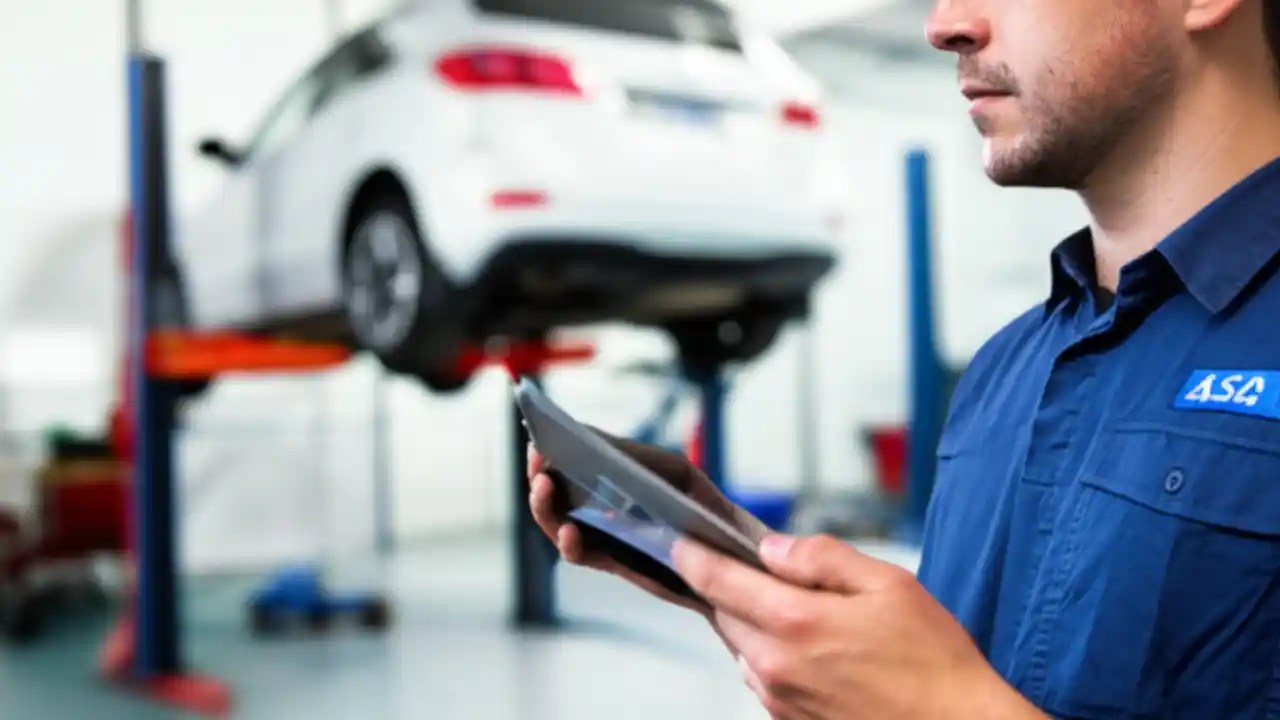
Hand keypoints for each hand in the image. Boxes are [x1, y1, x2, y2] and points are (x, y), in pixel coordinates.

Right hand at [526, 429, 764, 615]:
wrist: (738, 563)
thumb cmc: (710, 511)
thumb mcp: (678, 475)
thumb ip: (636, 459)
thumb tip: (592, 440)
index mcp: (619, 473)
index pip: (577, 454)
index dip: (555, 445)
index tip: (540, 434)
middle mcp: (605, 503)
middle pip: (559, 488)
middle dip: (542, 473)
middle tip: (537, 462)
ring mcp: (605, 534)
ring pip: (560, 520)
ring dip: (547, 506)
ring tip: (545, 489)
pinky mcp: (614, 562)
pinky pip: (582, 552)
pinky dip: (570, 541)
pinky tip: (571, 530)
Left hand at [673, 534, 1047, 719]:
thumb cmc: (932, 661)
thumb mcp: (887, 584)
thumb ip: (821, 558)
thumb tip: (773, 548)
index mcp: (795, 623)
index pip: (718, 582)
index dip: (694, 556)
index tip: (682, 541)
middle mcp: (776, 666)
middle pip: (725, 614)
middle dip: (732, 587)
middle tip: (762, 569)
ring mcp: (780, 699)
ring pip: (742, 647)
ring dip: (755, 623)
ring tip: (803, 612)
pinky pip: (762, 677)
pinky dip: (773, 654)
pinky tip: (815, 648)